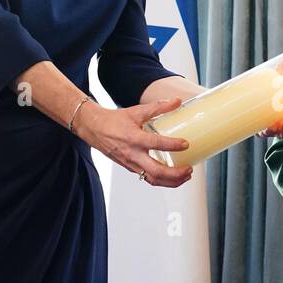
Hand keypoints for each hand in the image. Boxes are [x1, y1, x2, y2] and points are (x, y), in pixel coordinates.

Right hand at [75, 97, 193, 187]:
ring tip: (185, 176)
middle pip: (157, 171)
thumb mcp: (136, 111)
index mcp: (134, 138)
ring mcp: (131, 164)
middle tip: (189, 168)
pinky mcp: (130, 168)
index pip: (156, 144)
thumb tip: (177, 101)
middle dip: (176, 173)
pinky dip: (162, 180)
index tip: (185, 144)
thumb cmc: (113, 121)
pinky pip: (147, 178)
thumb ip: (158, 107)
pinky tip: (172, 177)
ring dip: (171, 181)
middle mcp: (132, 154)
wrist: (94, 128)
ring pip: (153, 179)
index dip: (173, 145)